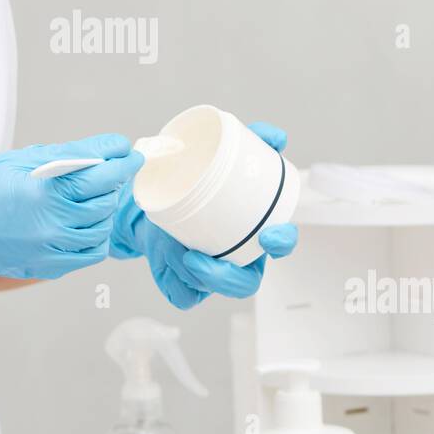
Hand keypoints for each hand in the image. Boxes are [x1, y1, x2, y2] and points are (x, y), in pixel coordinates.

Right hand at [0, 134, 143, 284]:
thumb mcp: (21, 160)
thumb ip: (70, 155)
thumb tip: (110, 148)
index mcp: (44, 193)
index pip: (100, 176)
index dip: (122, 162)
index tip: (130, 152)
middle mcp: (50, 225)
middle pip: (104, 202)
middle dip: (115, 182)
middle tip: (114, 169)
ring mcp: (50, 250)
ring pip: (100, 229)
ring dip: (104, 209)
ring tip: (96, 195)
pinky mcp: (47, 268)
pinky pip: (89, 254)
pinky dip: (95, 236)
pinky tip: (86, 222)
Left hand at [109, 120, 297, 309]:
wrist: (151, 201)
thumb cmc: (194, 186)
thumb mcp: (219, 159)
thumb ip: (252, 141)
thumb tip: (276, 137)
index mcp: (253, 233)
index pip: (280, 244)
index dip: (282, 243)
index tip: (269, 235)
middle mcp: (236, 258)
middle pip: (247, 281)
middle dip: (229, 276)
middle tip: (201, 257)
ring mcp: (212, 276)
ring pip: (214, 289)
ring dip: (200, 275)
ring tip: (182, 255)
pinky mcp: (186, 287)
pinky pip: (186, 296)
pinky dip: (179, 284)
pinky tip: (171, 267)